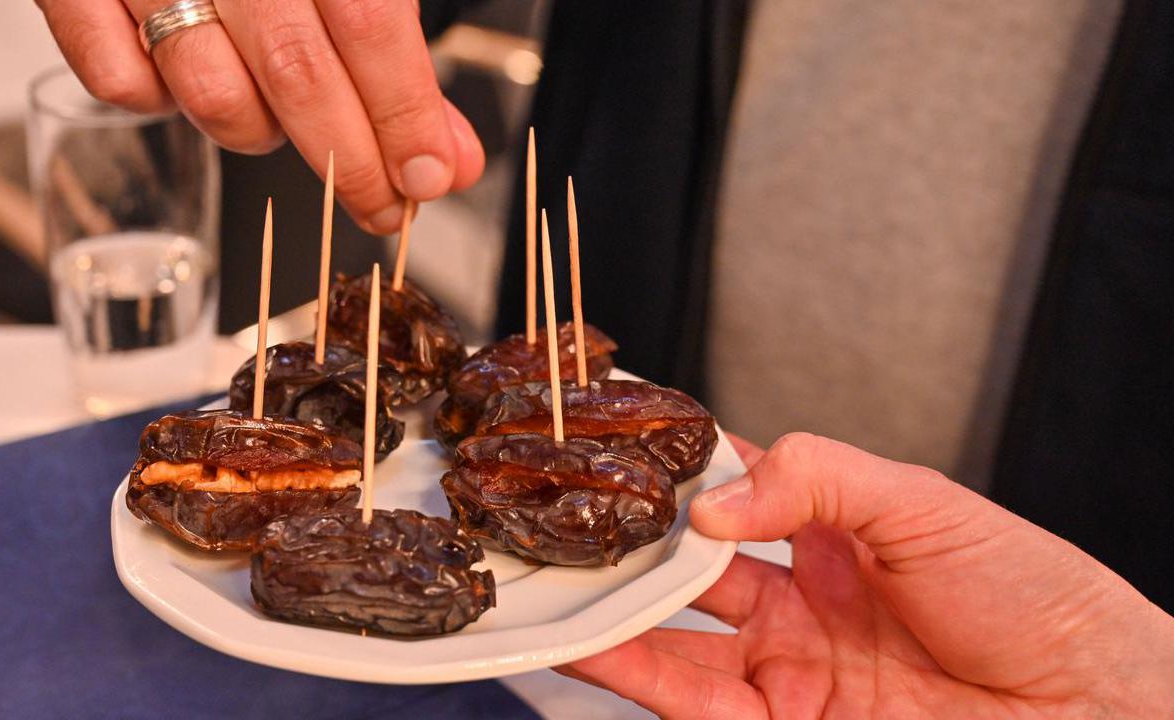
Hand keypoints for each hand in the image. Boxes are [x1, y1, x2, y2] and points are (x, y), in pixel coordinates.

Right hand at [35, 0, 484, 233]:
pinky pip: (120, 82)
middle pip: (296, 73)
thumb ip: (396, 45)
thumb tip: (446, 152)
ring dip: (259, 133)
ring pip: (211, 92)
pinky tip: (186, 77)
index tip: (430, 176)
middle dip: (350, 160)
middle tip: (381, 204)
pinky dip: (162, 103)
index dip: (404, 113)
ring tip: (284, 121)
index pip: (370, 23)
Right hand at [561, 432, 1173, 717]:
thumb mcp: (919, 502)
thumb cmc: (1030, 594)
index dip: (666, 471)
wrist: (1091, 706)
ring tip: (547, 578)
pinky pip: (689, 697)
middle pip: (683, 568)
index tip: (606, 443)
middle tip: (557, 516)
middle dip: (620, 545)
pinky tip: (589, 639)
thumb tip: (712, 501)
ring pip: (670, 635)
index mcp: (829, 532)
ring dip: (607, 610)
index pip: (726, 492)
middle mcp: (796, 600)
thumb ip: (812, 479)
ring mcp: (786, 666)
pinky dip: (630, 669)